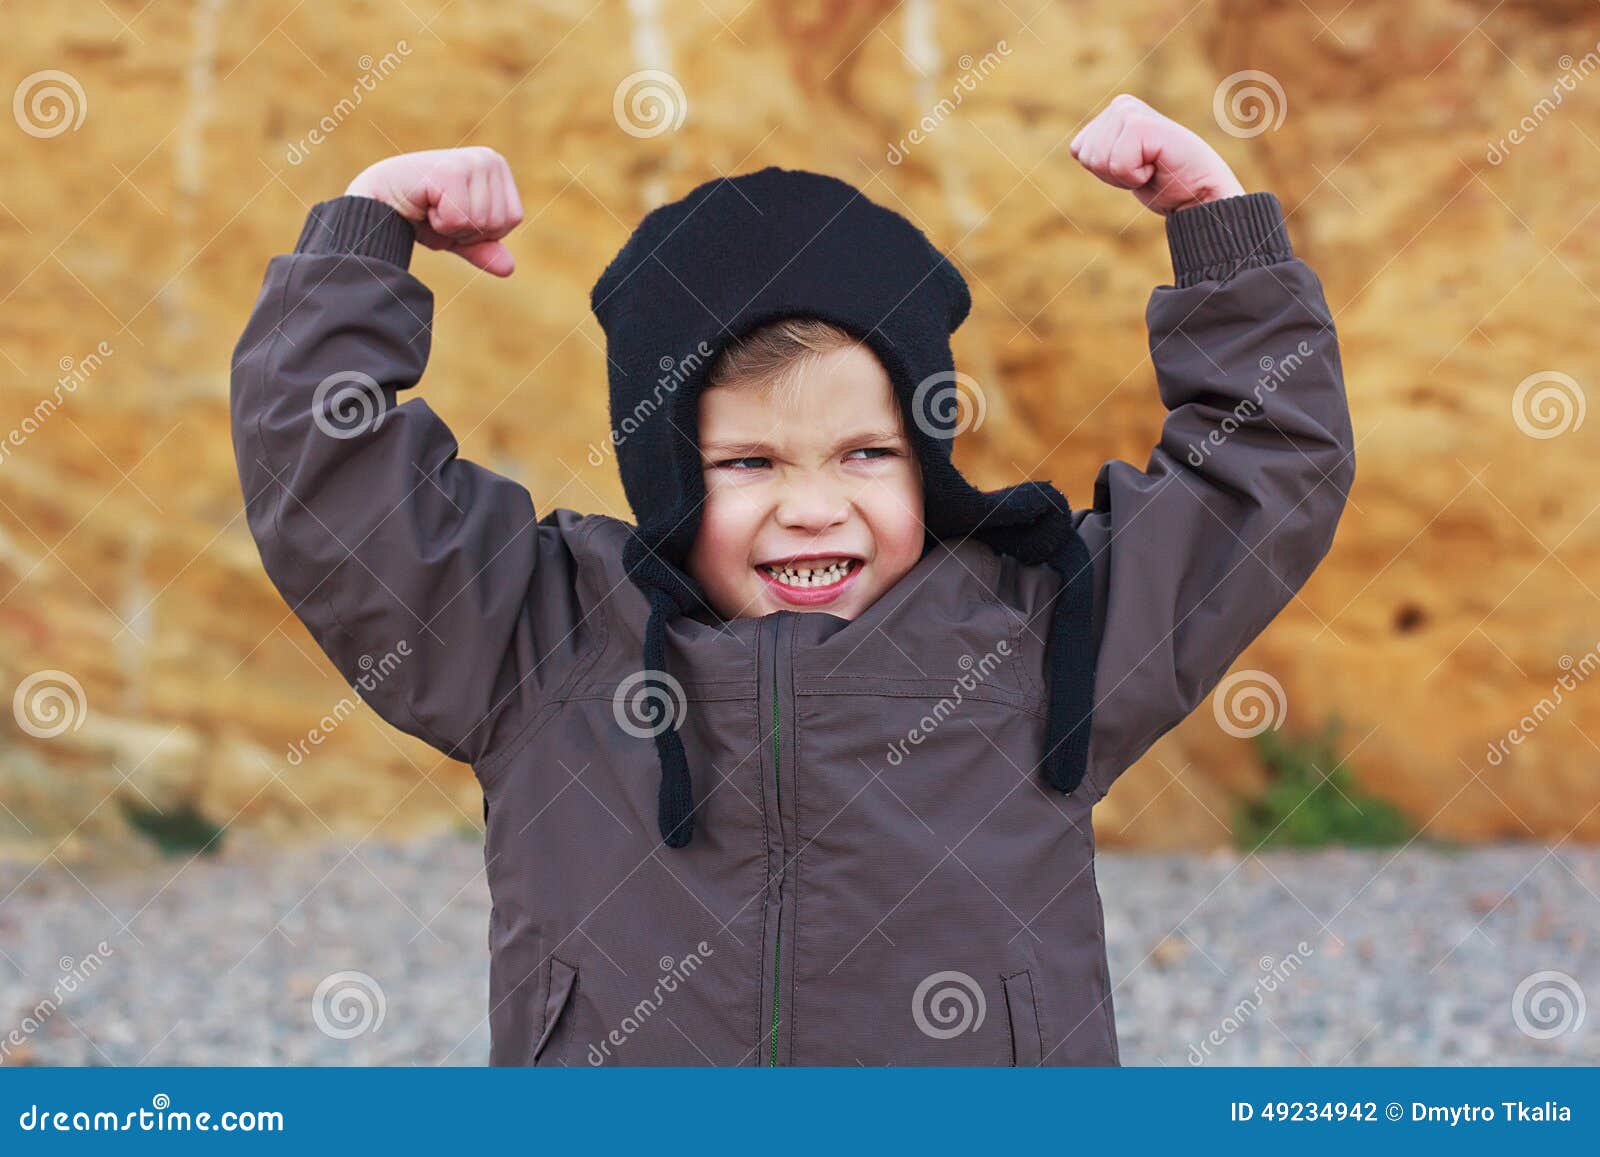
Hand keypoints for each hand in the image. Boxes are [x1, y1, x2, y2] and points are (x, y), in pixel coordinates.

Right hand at [345, 147, 523, 275]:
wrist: (376, 203)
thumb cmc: (419, 216)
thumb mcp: (458, 236)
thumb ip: (484, 248)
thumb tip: (509, 268)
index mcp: (496, 167)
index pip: (512, 218)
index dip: (482, 230)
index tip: (454, 214)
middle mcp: (489, 158)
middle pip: (500, 222)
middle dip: (467, 230)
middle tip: (439, 211)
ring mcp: (472, 161)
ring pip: (481, 222)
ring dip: (452, 226)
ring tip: (431, 206)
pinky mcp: (452, 171)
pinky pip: (461, 219)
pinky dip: (441, 223)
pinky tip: (425, 203)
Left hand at [1069, 94, 1245, 215]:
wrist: (1200, 194)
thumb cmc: (1164, 182)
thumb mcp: (1123, 163)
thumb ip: (1102, 150)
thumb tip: (1074, 149)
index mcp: (1114, 110)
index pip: (1078, 151)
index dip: (1104, 171)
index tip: (1135, 167)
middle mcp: (1121, 104)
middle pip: (1086, 156)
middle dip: (1112, 175)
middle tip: (1146, 169)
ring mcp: (1130, 111)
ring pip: (1098, 161)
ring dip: (1125, 176)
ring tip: (1152, 167)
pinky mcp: (1141, 125)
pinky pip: (1117, 165)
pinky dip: (1134, 176)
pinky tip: (1157, 165)